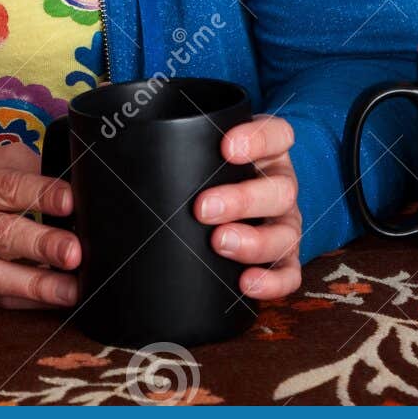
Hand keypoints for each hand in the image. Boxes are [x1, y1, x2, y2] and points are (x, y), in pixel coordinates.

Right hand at [0, 140, 78, 310]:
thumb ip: (24, 169)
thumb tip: (71, 185)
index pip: (4, 187)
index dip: (40, 194)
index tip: (71, 202)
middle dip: (39, 244)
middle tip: (74, 252)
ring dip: (35, 284)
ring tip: (71, 289)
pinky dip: (22, 301)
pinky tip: (50, 301)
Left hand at [193, 114, 301, 299]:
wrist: (229, 204)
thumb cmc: (210, 173)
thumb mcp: (206, 150)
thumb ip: (181, 144)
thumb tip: (127, 135)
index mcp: (268, 152)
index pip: (277, 135)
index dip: (258, 139)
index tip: (227, 147)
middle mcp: (281, 186)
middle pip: (281, 190)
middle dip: (242, 200)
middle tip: (204, 208)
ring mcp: (285, 224)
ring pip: (286, 233)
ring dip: (254, 242)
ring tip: (220, 243)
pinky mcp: (284, 258)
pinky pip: (290, 273)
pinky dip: (272, 281)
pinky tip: (246, 283)